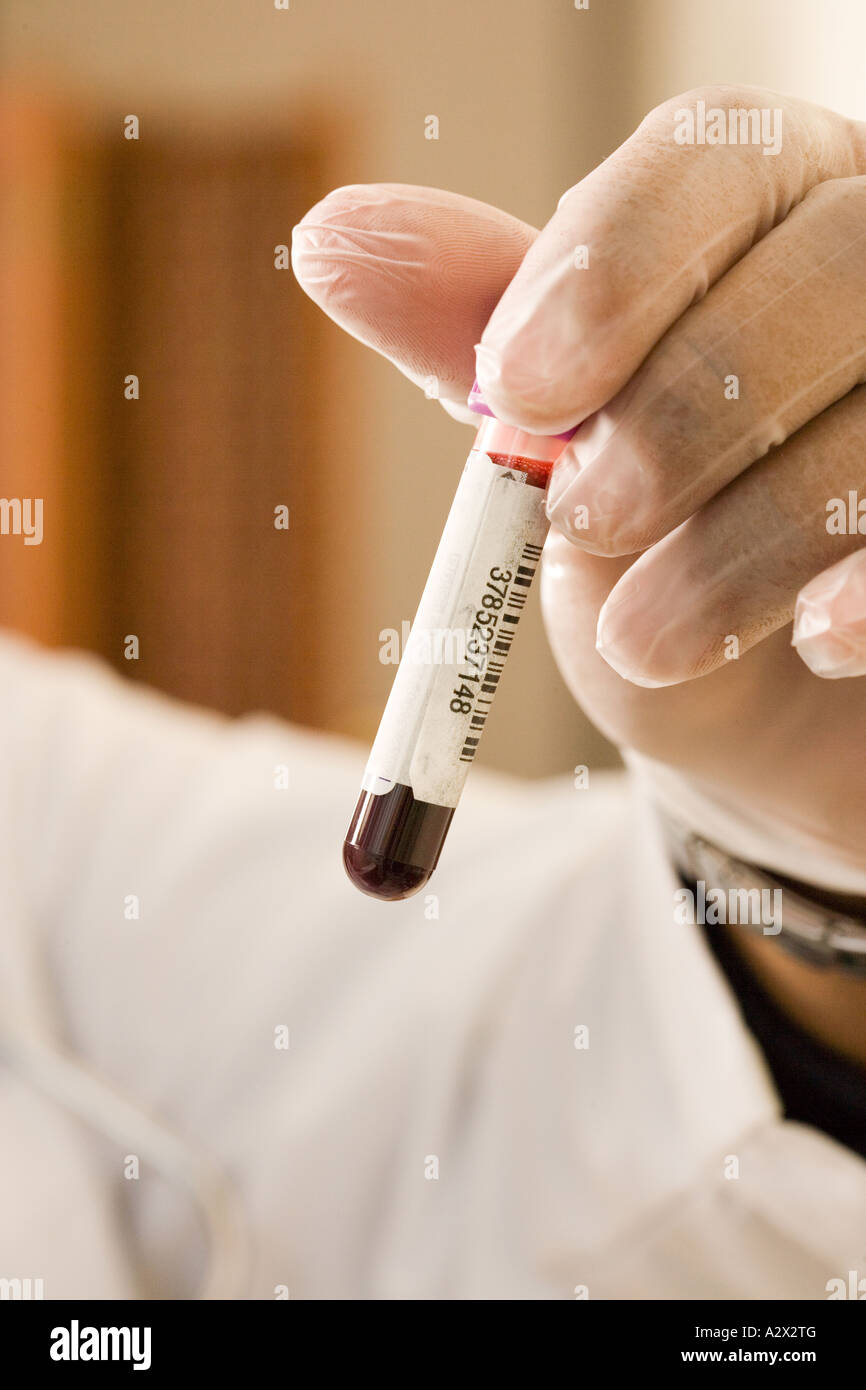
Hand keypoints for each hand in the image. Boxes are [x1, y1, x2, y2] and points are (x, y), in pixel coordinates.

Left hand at [292, 87, 865, 873]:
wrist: (769, 720)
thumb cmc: (659, 573)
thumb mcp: (555, 468)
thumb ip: (481, 350)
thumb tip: (338, 239)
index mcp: (764, 216)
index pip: (712, 156)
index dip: (616, 262)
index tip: (521, 393)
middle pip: (834, 257)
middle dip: (686, 406)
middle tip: (586, 520)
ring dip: (753, 534)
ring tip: (650, 642)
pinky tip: (820, 647)